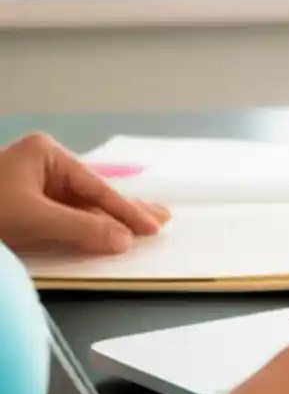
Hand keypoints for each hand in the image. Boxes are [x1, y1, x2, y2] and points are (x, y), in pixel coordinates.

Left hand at [0, 132, 168, 253]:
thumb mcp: (35, 220)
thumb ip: (82, 229)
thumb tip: (123, 239)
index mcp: (45, 154)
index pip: (95, 187)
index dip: (126, 210)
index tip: (151, 226)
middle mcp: (42, 165)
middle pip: (92, 193)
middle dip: (125, 209)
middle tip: (160, 220)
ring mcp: (32, 185)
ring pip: (80, 206)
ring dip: (109, 221)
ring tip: (144, 226)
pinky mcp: (23, 207)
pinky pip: (64, 216)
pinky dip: (87, 227)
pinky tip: (108, 233)